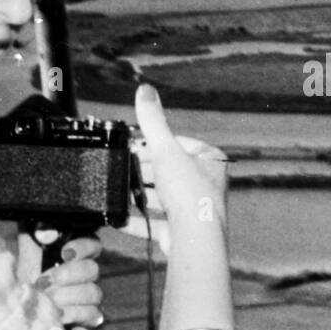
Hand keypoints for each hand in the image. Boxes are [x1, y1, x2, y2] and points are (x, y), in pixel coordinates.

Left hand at [17, 227, 104, 329]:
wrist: (21, 320)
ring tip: (46, 301)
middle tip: (43, 282)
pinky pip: (93, 315)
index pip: (93, 245)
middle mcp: (86, 278)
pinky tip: (58, 316)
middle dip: (67, 275)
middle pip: (93, 269)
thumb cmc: (26, 288)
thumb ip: (33, 239)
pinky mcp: (91, 322)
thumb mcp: (25, 260)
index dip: (83, 247)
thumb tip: (42, 228)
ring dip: (67, 296)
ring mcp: (90, 300)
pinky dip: (73, 314)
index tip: (64, 253)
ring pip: (93, 292)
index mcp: (74, 259)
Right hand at [123, 83, 228, 254]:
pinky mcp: (183, 231)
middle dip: (144, 172)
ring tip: (119, 192)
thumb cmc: (188, 193)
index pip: (178, 144)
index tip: (132, 147)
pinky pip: (156, 223)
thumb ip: (153, 121)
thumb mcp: (165, 149)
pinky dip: (138, 220)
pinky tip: (120, 218)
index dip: (153, 145)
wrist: (195, 239)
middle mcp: (208, 183)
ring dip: (140, 196)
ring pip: (163, 197)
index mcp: (211, 159)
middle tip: (122, 169)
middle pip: (169, 171)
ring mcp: (196, 209)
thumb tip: (144, 90)